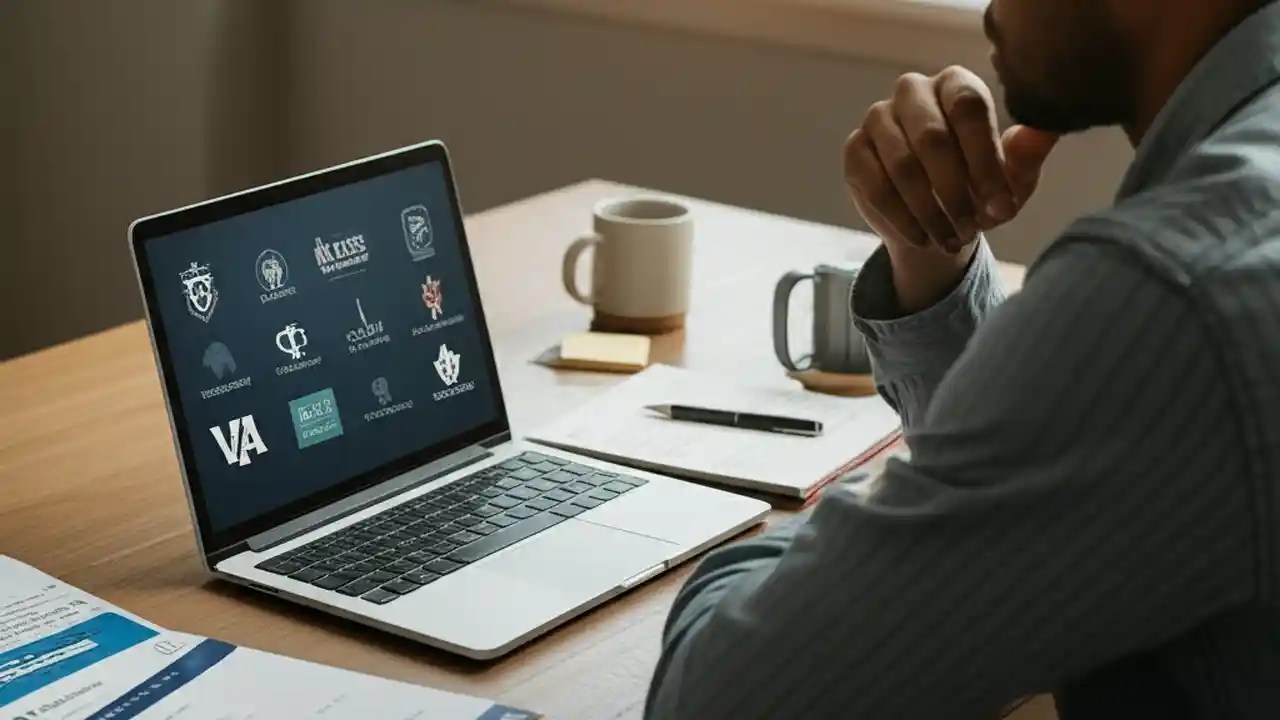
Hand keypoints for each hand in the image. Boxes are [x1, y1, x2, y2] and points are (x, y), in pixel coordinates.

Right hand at [844, 66, 1057, 310]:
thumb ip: (1027, 156)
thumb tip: (1041, 133)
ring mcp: (878, 118)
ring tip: (950, 239)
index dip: (984, 160)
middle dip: (955, 191)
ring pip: (902, 165)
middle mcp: (913, 91)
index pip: (968, 109)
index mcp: (957, 84)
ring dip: (929, 210)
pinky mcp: (855, 149)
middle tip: (972, 228)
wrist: (936, 216)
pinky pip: (876, 185)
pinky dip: (902, 218)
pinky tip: (923, 237)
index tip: (1001, 206)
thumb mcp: (1013, 180)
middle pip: (932, 136)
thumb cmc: (981, 188)